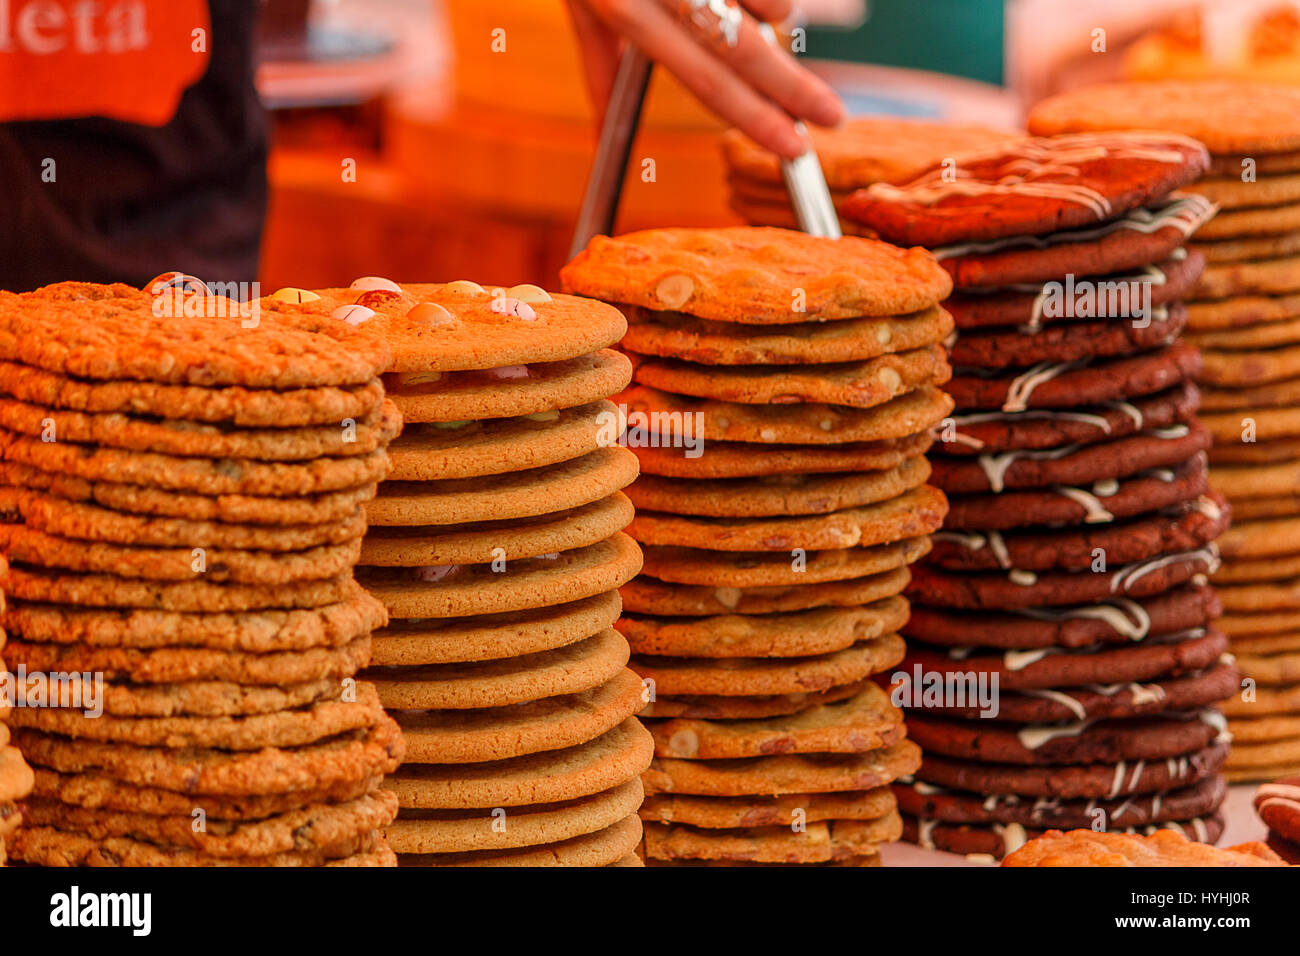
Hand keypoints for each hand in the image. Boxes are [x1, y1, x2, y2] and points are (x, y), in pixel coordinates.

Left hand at [566, 0, 843, 158]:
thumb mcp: (581, 2)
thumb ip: (600, 69)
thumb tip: (604, 142)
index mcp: (625, 6)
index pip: (702, 77)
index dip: (754, 118)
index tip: (793, 146)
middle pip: (745, 49)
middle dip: (795, 90)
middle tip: (832, 116)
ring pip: (770, 4)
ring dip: (776, 16)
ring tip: (761, 14)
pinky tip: (760, 0)